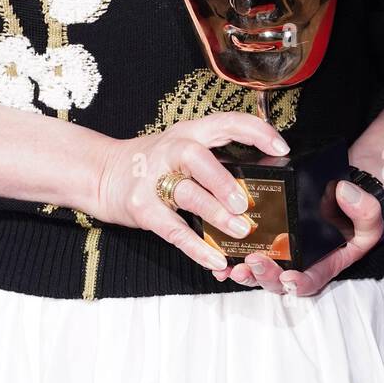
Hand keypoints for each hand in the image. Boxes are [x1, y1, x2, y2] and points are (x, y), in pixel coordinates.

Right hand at [94, 112, 288, 273]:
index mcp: (189, 133)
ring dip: (215, 214)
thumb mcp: (182, 150)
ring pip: (186, 194)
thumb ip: (215, 160)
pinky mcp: (141, 208)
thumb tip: (261, 183)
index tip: (281, 148)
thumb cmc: (153, 164)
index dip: (256, 132)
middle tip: (246, 202)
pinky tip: (215, 259)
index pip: (225, 123)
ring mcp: (152, 179)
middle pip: (197, 157)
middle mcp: (170, 150)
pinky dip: (196, 247)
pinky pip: (172, 230)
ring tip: (240, 231)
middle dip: (224, 180)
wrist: (103, 174)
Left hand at [212, 177, 383, 296]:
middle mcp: (298, 264)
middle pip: (278, 280)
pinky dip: (230, 259)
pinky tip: (219, 256)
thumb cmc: (355, 213)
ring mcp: (279, 255)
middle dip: (264, 275)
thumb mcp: (369, 213)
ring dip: (244, 272)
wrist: (342, 197)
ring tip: (233, 266)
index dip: (299, 283)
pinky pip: (244, 254)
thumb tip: (344, 192)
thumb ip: (364, 208)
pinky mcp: (263, 240)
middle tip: (253, 263)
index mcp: (324, 264)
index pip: (311, 280)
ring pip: (258, 272)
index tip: (290, 278)